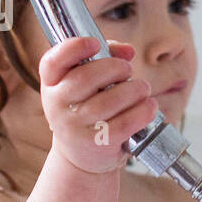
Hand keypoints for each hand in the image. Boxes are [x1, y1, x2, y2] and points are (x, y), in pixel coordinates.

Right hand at [39, 37, 157, 174]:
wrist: (81, 157)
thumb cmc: (87, 112)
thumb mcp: (86, 86)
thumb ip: (104, 59)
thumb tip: (127, 50)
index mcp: (52, 84)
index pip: (53, 62)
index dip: (73, 48)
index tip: (95, 43)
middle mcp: (57, 105)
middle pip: (86, 78)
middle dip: (115, 68)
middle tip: (127, 70)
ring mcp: (74, 127)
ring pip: (109, 100)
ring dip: (134, 89)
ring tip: (143, 89)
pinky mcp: (96, 144)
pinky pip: (124, 123)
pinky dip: (142, 111)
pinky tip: (149, 106)